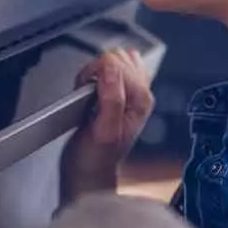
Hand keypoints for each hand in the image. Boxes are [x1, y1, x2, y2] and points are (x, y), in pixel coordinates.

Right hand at [59, 48, 154, 206]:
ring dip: (94, 74)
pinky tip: (91, 93)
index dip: (94, 72)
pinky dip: (95, 76)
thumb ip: (111, 98)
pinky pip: (110, 69)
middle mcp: (141, 93)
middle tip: (87, 96)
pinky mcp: (120, 92)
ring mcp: (132, 92)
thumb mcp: (103, 131)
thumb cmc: (96, 157)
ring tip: (89, 97)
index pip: (117, 61)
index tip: (86, 91)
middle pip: (116, 57)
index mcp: (141, 99)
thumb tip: (110, 69)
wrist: (91, 170)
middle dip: (95, 72)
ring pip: (113, 60)